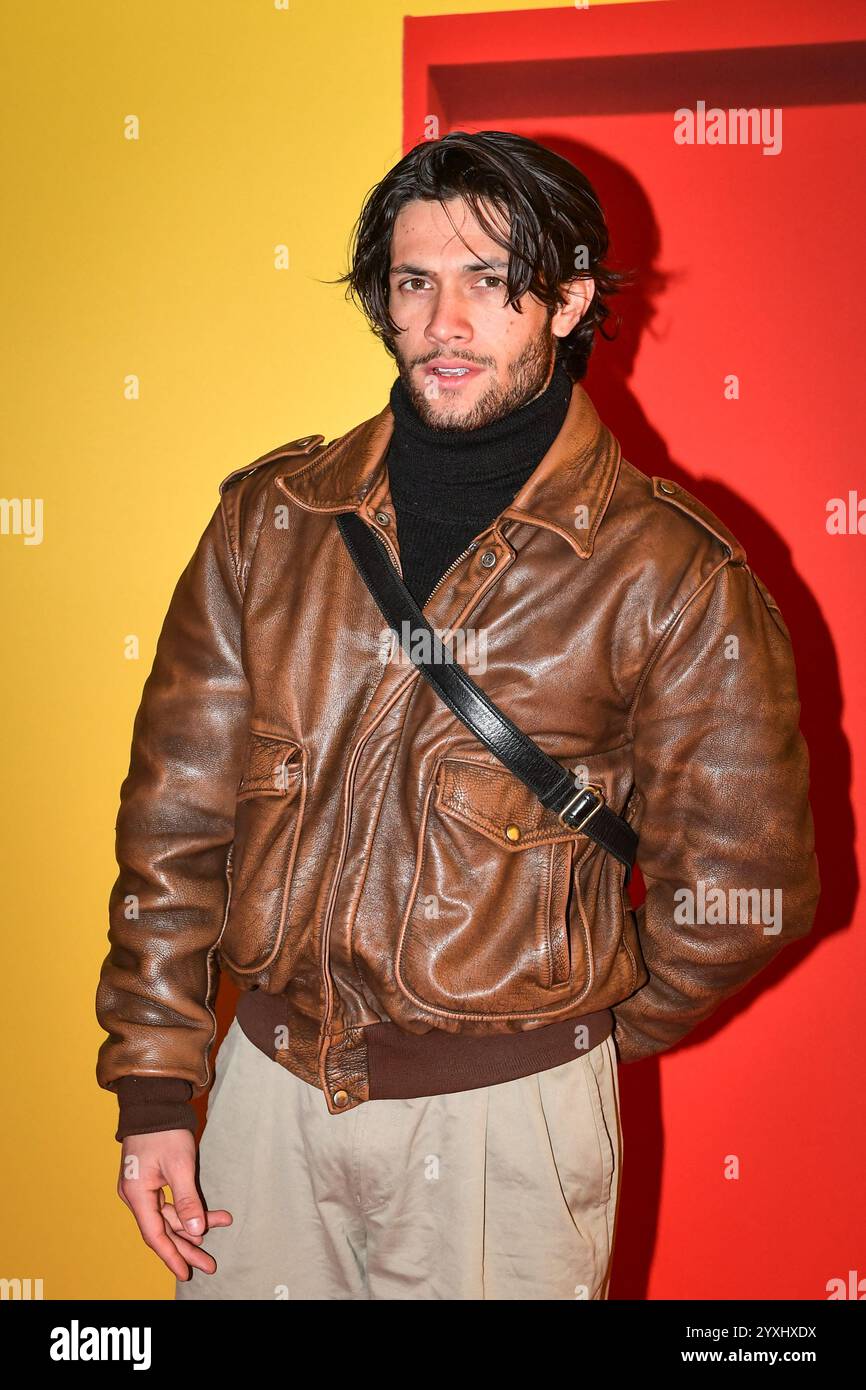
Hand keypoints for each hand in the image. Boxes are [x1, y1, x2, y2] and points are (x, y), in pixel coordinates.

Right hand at [117, 1129, 232, 1279]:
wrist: (154, 1103)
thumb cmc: (164, 1131)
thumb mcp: (179, 1166)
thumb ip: (187, 1201)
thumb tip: (196, 1232)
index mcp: (137, 1194)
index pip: (155, 1235)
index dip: (172, 1255)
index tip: (187, 1272)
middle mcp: (135, 1195)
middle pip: (163, 1230)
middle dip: (187, 1246)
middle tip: (209, 1264)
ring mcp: (142, 1189)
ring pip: (168, 1217)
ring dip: (193, 1224)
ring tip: (222, 1224)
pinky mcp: (150, 1181)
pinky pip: (169, 1203)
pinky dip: (188, 1209)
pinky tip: (208, 1215)